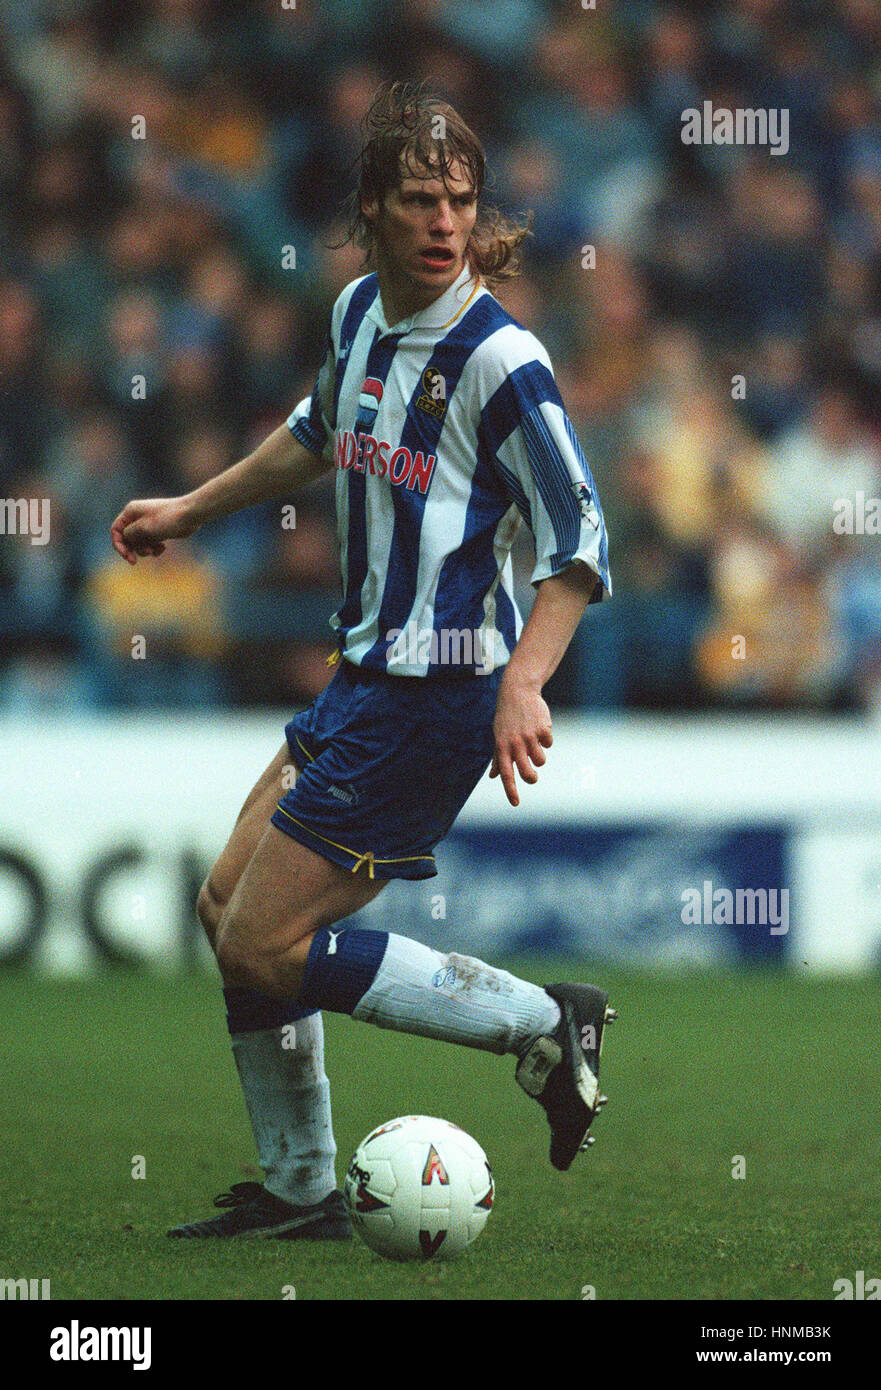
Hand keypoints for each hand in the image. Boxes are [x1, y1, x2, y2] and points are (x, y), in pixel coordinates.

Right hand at [110, 496, 198, 563]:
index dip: (118, 544)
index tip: (125, 555)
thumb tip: (125, 540)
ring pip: (139, 542)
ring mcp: (148, 524)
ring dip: (144, 549)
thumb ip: (130, 535)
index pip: (116, 530)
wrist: (190, 515)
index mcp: (131, 512)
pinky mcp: (158, 530)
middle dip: (131, 549)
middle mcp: (137, 516)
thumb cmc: (167, 519)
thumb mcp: (144, 528)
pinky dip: (154, 548)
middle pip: (127, 538)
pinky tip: (163, 548)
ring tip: (155, 550)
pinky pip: (150, 543)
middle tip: (134, 562)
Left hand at [489, 673, 552, 806]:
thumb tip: (493, 777)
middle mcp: (515, 744)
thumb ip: (498, 758)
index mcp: (502, 747)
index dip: (510, 790)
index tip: (515, 803)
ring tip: (534, 742)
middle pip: (527, 772)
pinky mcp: (542, 728)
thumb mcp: (498, 736)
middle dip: (532, 778)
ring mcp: (529, 736)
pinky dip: (546, 738)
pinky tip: (539, 727)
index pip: (506, 774)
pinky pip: (549, 743)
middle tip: (533, 776)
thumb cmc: (506, 718)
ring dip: (540, 756)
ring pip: (541, 760)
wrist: (517, 692)